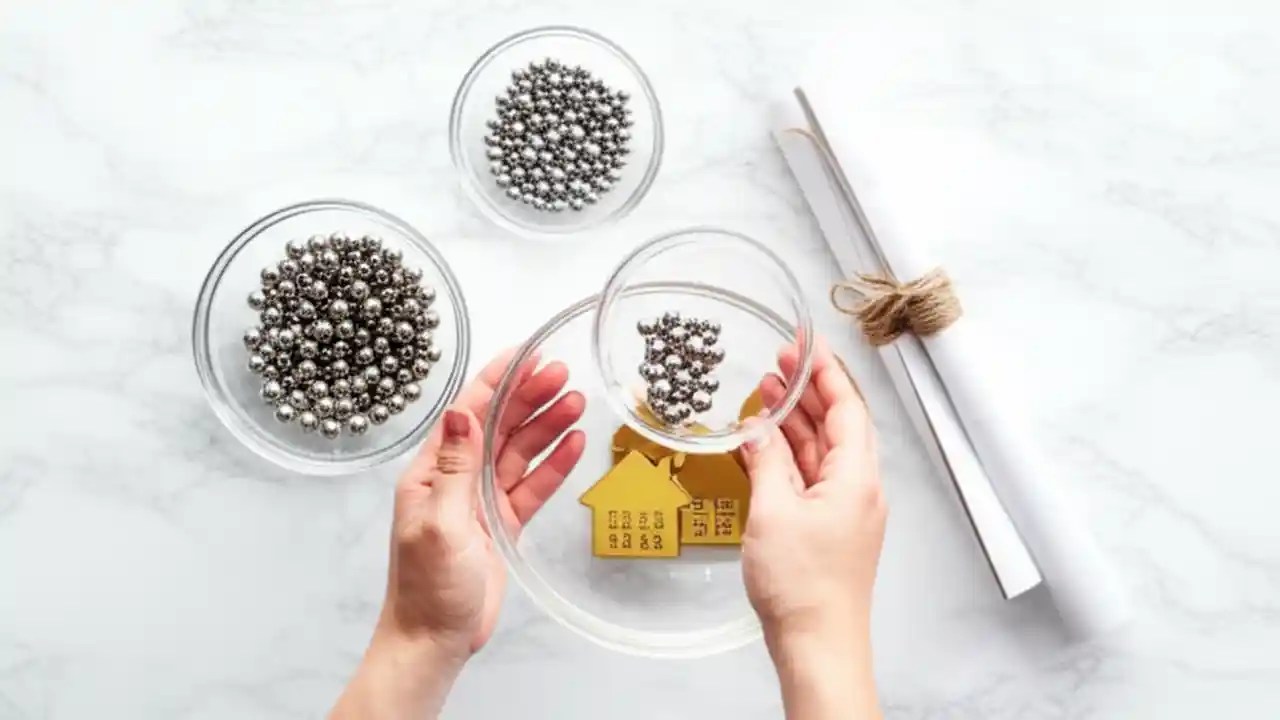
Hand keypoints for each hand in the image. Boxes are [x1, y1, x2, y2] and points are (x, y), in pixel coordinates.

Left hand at [380, 348, 585, 655]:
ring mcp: (482, 501)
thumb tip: (463, 413)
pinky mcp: (503, 523)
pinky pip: (533, 485)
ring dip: (546, 425)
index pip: (467, 414)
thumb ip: (455, 466)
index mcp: (431, 473)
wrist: (432, 641)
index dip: (495, 381)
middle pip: (498, 426)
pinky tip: (575, 443)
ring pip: (520, 452)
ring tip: (577, 400)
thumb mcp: (438, 522)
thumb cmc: (425, 587)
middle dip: (528, 396)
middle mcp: (456, 479)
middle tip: (561, 373)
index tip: (524, 354)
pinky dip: (554, 465)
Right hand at [740, 338, 884, 718]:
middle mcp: (858, 489)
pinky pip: (811, 476)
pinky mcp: (828, 527)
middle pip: (836, 424)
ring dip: (795, 419)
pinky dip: (789, 454)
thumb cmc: (804, 587)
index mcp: (857, 478)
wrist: (817, 644)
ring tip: (766, 391)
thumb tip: (756, 429)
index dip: (825, 370)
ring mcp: (844, 509)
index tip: (806, 342)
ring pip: (821, 449)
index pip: (847, 406)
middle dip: (807, 389)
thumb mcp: (773, 511)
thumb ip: (765, 461)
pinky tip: (765, 442)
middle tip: (779, 361)